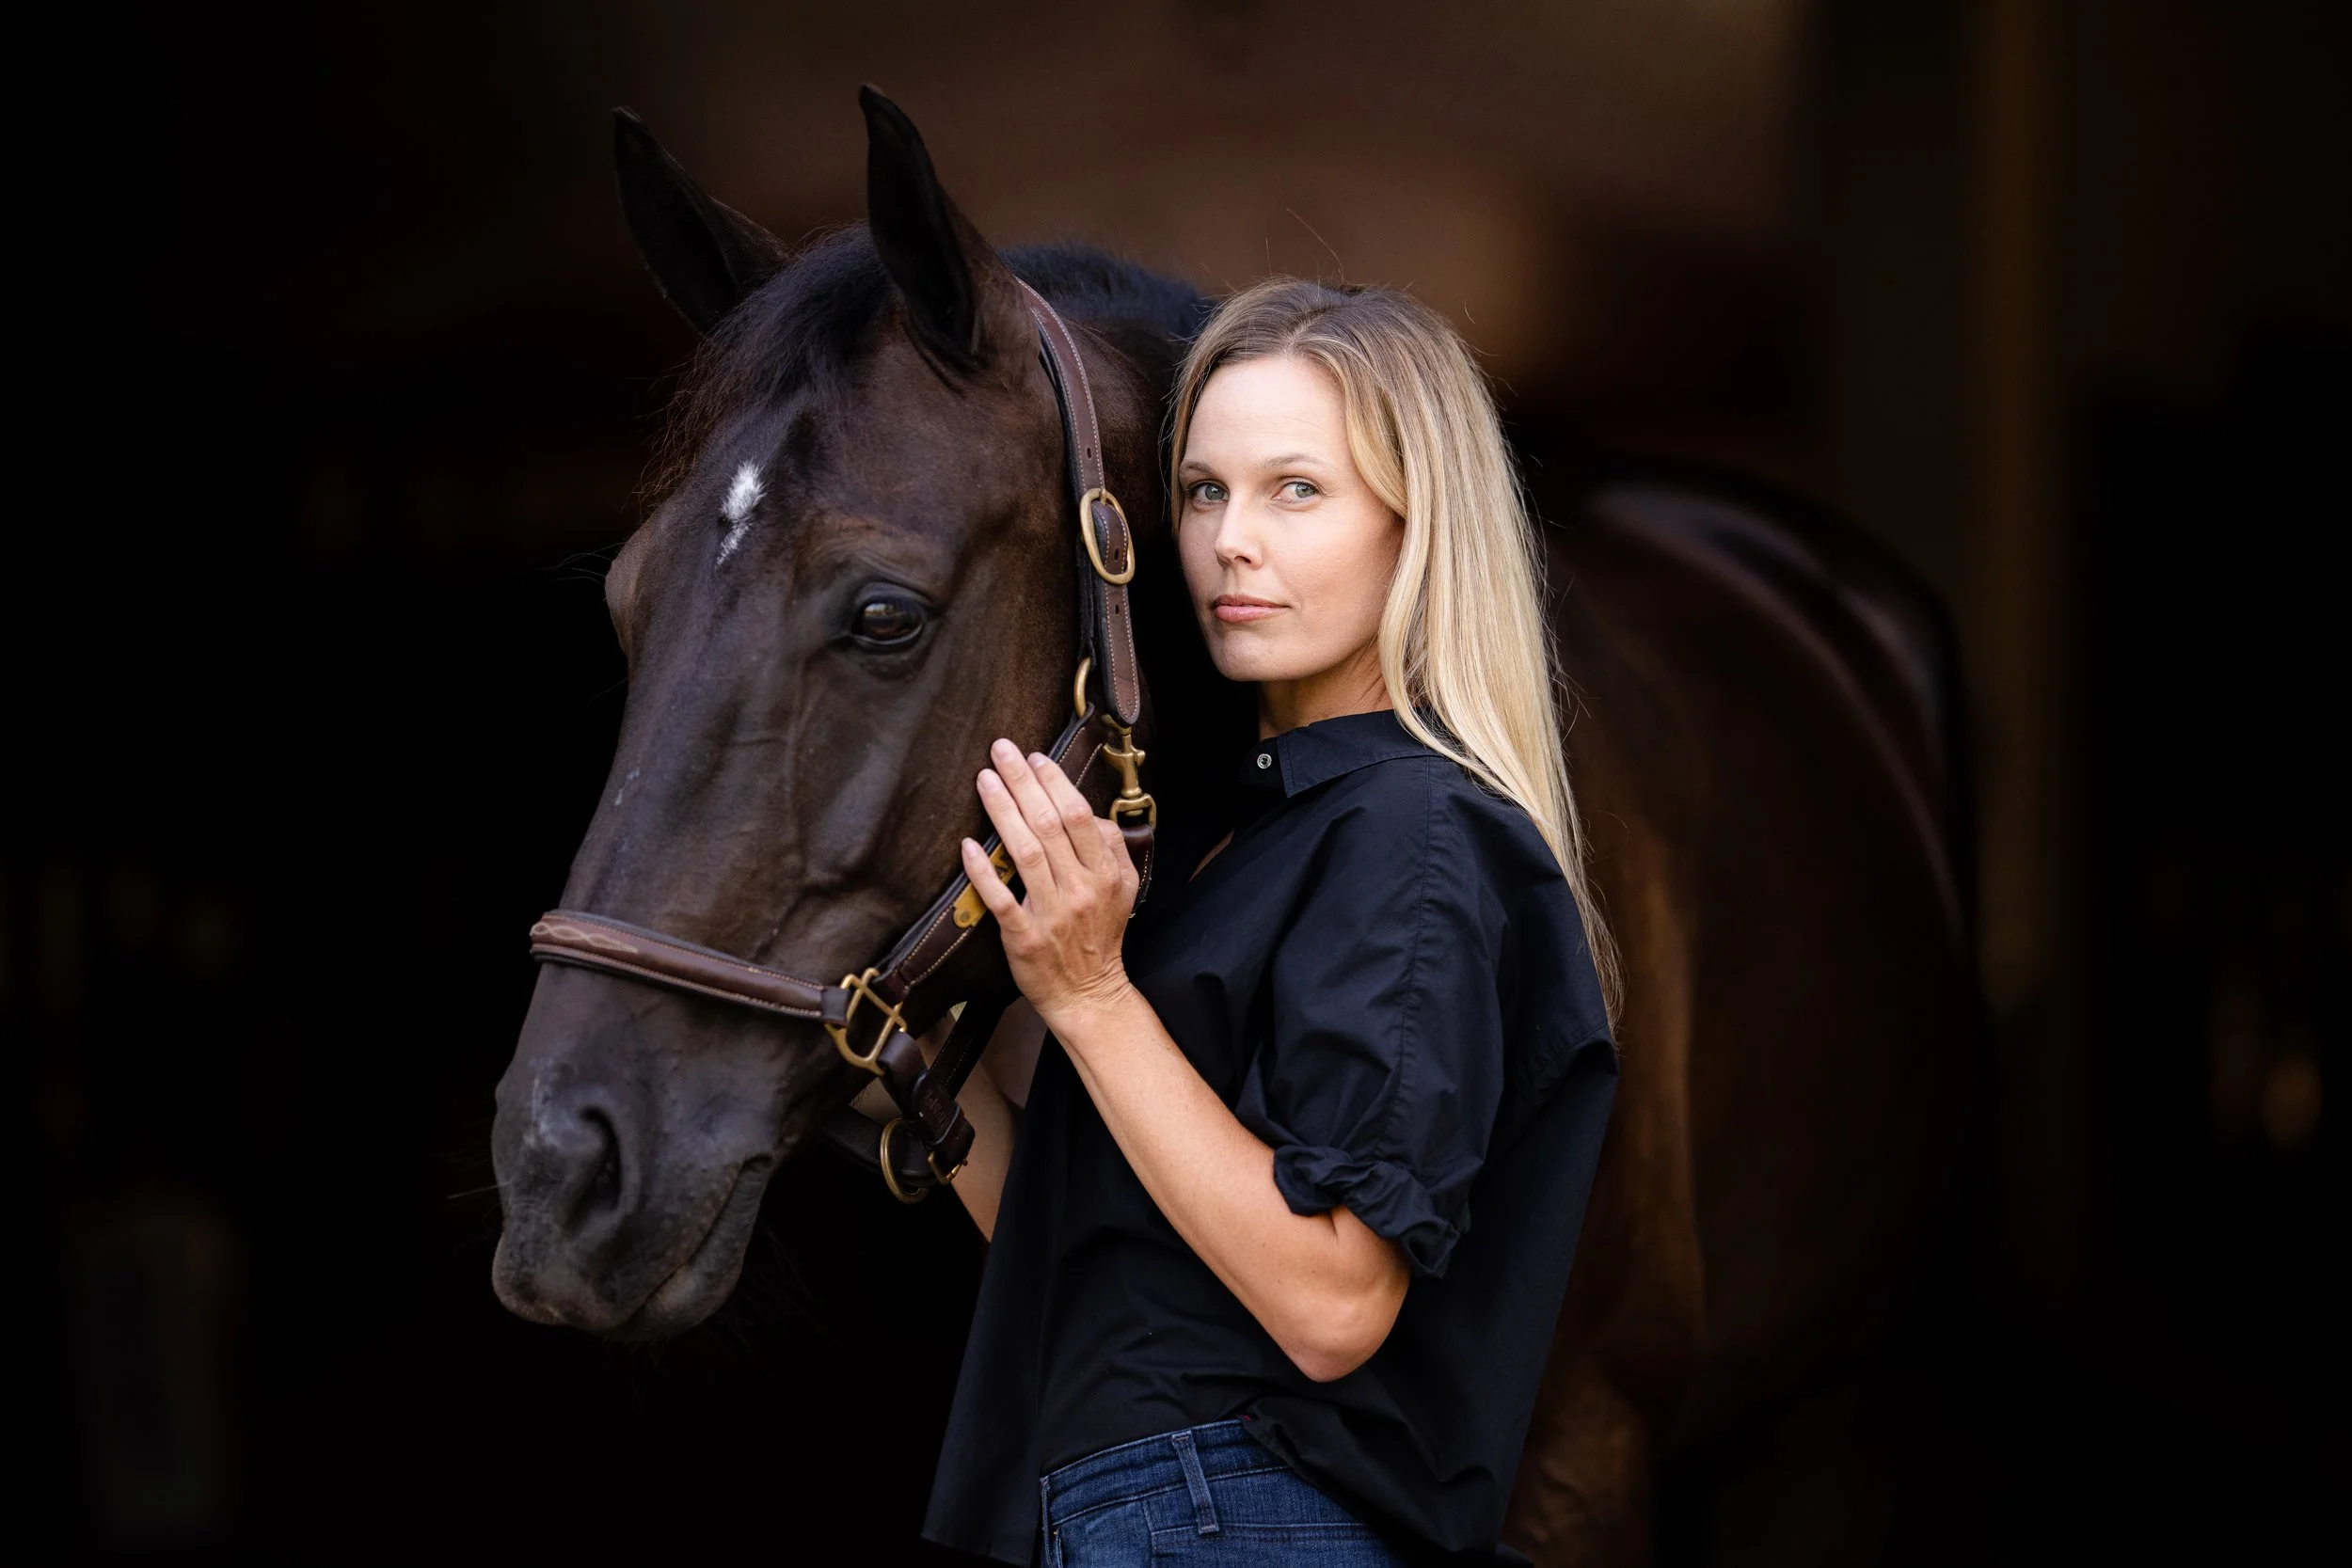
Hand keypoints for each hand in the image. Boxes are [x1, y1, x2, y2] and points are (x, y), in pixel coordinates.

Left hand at [963, 738, 1139, 1028]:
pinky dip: (983, 871)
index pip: (1079, 817)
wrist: (1088, 993)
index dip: (1055, 783)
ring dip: (1002, 811)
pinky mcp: (1023, 938)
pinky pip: (1000, 899)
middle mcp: (1080, 890)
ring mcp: (1051, 914)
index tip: (1034, 758)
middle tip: (1000, 751)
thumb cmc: (1099, 935)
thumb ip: (1111, 847)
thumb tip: (1084, 811)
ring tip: (985, 780)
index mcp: (1105, 874)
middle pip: (1049, 825)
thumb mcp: (1122, 889)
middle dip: (1022, 783)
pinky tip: (968, 843)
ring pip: (1024, 853)